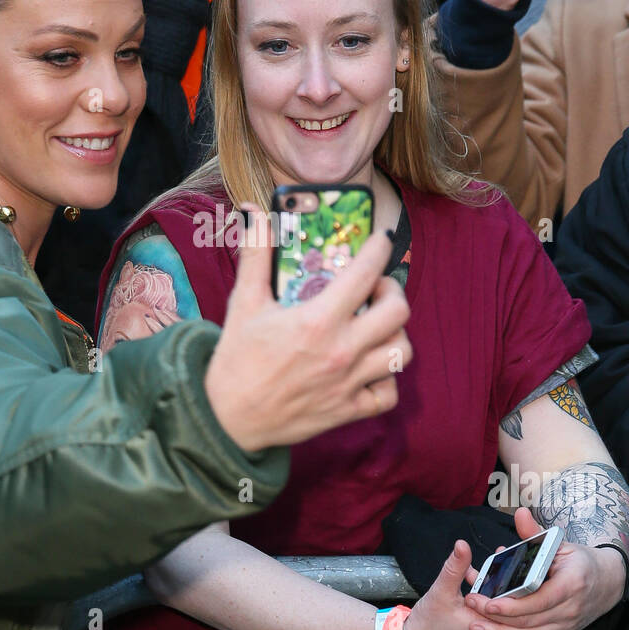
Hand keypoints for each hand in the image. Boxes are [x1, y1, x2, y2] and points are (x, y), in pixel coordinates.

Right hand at [205, 205, 411, 452]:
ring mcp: (349, 383)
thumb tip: (253, 211)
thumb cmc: (236, 359)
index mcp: (317, 320)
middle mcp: (341, 351)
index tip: (380, 240)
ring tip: (376, 326)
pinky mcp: (348, 410)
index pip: (365, 273)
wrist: (226, 418)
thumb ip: (255, 254)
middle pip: (397, 312)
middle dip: (391, 291)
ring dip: (394, 333)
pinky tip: (370, 366)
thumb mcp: (244, 302)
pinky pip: (389, 394)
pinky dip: (387, 379)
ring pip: (401, 352)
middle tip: (375, 289)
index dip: (379, 249)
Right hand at [402, 539, 516, 629]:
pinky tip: (474, 590)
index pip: (514, 598)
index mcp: (491, 628)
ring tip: (474, 576)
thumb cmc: (428, 627)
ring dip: (493, 591)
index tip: (501, 556)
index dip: (508, 573)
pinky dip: (490, 602)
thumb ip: (454, 567)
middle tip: (489, 562)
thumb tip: (462, 546)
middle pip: (512, 604)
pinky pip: (498, 618)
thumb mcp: (440, 592)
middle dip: (499, 580)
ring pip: (505, 611)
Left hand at [461, 508, 624, 629]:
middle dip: (499, 618)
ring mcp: (566, 626)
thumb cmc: (579, 560)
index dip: (513, 605)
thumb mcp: (560, 544)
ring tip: (476, 628)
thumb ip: (536, 534)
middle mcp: (569, 610)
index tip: (489, 602)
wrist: (608, 582)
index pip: (538, 600)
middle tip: (472, 609)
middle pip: (530, 620)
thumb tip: (520, 513)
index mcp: (570, 584)